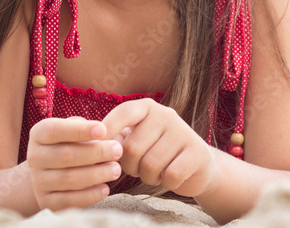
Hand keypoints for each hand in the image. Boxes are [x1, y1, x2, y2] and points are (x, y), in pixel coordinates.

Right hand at [26, 115, 124, 210]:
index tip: (103, 130)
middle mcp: (35, 157)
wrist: (54, 169)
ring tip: (116, 169)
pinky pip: (68, 201)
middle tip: (118, 150)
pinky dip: (88, 195)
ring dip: (96, 174)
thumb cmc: (73, 141)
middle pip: (65, 155)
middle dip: (96, 153)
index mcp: (39, 134)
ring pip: (68, 179)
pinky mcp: (46, 201)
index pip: (55, 130)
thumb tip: (105, 135)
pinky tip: (105, 189)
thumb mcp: (76, 128)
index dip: (79, 130)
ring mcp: (38, 181)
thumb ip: (87, 128)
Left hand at [101, 98, 218, 197]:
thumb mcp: (137, 139)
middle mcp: (167, 115)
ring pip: (150, 164)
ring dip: (149, 176)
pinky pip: (170, 174)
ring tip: (156, 171)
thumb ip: (117, 138)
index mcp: (148, 108)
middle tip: (140, 167)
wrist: (196, 165)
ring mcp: (184, 132)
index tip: (97, 145)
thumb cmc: (156, 152)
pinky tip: (171, 176)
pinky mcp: (197, 152)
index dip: (108, 128)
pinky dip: (166, 181)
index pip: (124, 112)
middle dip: (131, 166)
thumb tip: (92, 143)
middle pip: (132, 148)